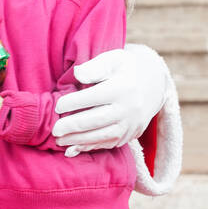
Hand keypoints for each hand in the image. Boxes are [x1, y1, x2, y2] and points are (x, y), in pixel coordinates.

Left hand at [52, 45, 168, 153]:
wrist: (153, 86)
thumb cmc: (124, 69)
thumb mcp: (114, 59)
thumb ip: (95, 66)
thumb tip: (78, 74)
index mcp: (123, 88)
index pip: (93, 97)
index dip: (73, 103)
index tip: (57, 107)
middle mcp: (128, 108)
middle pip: (96, 120)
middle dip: (73, 126)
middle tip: (55, 130)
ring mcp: (129, 125)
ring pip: (100, 136)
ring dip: (78, 140)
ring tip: (59, 140)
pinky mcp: (128, 136)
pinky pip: (107, 145)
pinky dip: (88, 148)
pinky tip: (72, 149)